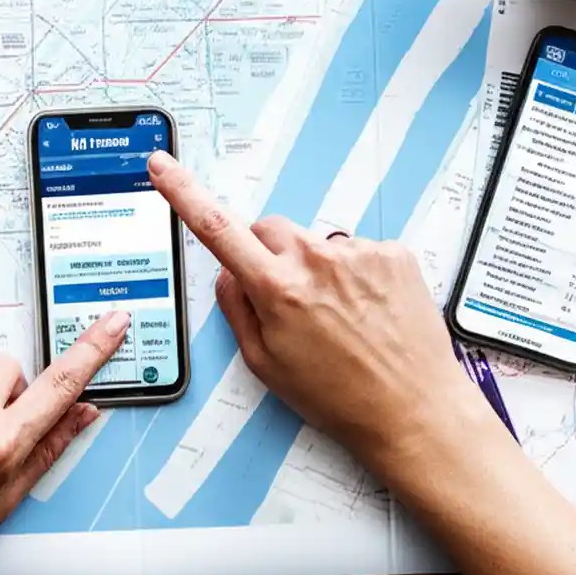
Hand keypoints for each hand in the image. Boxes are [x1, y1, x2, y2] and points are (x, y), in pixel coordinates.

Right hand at [148, 151, 575, 574]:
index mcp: (277, 288)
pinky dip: (357, 275)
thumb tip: (228, 272)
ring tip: (340, 317)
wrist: (413, 409)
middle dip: (268, 254)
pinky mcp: (393, 253)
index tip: (162, 165)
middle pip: (270, 230)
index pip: (217, 228)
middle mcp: (316, 260)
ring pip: (316, 243)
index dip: (183, 192)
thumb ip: (237, 309)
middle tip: (286, 298)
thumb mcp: (266, 364)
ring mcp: (359, 252)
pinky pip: (358, 251)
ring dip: (318, 268)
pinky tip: (368, 311)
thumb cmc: (338, 397)